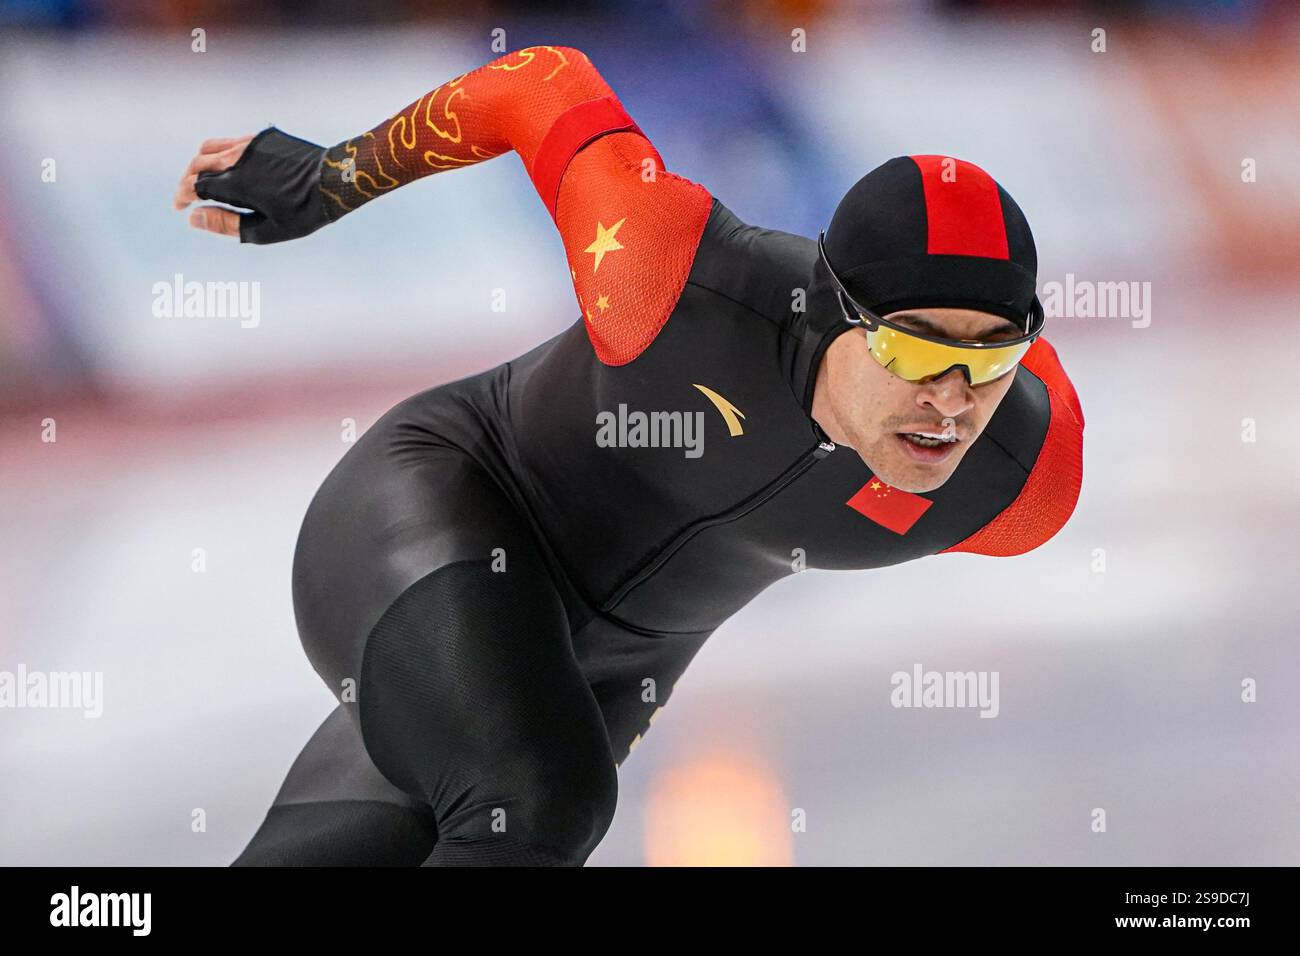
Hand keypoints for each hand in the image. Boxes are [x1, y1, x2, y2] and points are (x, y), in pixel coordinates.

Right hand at [173, 127, 331, 243]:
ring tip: (202, 179)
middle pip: (197, 165)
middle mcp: (237, 158)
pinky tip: (228, 166)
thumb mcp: (266, 229)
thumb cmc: (304, 212)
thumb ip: (227, 224)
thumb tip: (193, 218)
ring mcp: (250, 144)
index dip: (183, 197)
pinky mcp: (263, 137)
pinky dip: (220, 153)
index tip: (180, 207)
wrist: (334, 180)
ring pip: (211, 148)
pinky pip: (231, 141)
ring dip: (200, 163)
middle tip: (188, 197)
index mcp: (235, 183)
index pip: (194, 186)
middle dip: (187, 181)